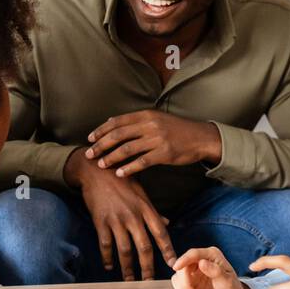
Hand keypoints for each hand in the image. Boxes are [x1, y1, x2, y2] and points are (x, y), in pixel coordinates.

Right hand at [64, 149, 173, 280]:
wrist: (95, 170)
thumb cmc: (121, 180)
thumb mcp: (141, 193)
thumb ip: (153, 211)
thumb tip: (166, 223)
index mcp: (146, 208)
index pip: (161, 233)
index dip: (168, 250)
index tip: (173, 265)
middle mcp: (133, 216)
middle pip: (144, 247)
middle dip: (147, 267)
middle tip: (148, 282)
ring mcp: (116, 219)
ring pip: (124, 250)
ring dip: (127, 268)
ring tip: (129, 280)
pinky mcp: (100, 221)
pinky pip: (105, 244)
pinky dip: (107, 257)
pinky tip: (109, 267)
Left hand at [87, 110, 221, 176]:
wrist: (200, 137)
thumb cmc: (176, 129)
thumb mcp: (156, 118)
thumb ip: (135, 120)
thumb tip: (110, 121)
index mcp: (146, 115)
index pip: (117, 121)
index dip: (101, 130)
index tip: (89, 139)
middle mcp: (150, 125)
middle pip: (118, 135)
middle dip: (101, 145)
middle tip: (89, 154)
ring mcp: (157, 139)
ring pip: (127, 149)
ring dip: (111, 157)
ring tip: (100, 164)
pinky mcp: (164, 153)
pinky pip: (142, 162)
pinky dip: (128, 168)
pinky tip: (119, 173)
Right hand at [171, 246, 257, 288]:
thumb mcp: (227, 281)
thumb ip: (215, 271)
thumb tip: (202, 262)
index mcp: (210, 256)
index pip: (193, 254)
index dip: (183, 260)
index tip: (176, 267)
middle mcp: (198, 262)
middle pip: (182, 269)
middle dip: (185, 286)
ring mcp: (192, 274)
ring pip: (177, 280)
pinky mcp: (187, 285)